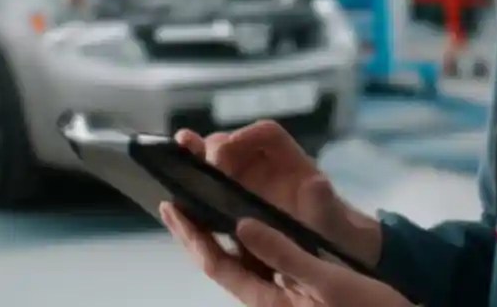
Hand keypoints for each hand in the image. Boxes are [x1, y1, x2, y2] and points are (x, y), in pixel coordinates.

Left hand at [160, 202, 413, 306]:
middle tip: (171, 201)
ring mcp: (280, 297)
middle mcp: (268, 300)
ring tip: (198, 204)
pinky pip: (258, 263)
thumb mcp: (326, 281)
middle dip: (194, 233)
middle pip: (219, 263)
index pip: (217, 264)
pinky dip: (243, 240)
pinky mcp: (295, 293)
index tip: (171, 206)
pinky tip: (241, 224)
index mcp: (268, 301)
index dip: (191, 235)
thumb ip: (284, 253)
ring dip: (215, 234)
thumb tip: (243, 225)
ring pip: (236, 262)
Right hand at [175, 121, 381, 267]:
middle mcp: (265, 165)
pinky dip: (193, 180)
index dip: (245, 136)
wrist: (330, 250)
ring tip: (180, 158)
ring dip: (196, 156)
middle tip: (201, 164)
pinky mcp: (233, 199)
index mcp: (292, 161)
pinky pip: (210, 184)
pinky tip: (177, 186)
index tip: (226, 154)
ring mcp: (246, 180)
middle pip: (235, 143)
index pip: (267, 134)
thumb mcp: (335, 219)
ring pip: (216, 159)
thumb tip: (316, 184)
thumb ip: (327, 204)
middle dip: (215, 149)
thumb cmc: (336, 230)